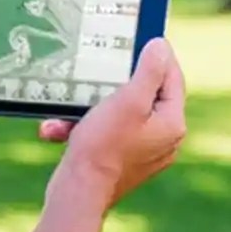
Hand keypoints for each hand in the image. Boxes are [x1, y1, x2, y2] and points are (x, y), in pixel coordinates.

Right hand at [43, 38, 186, 207]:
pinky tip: (58, 129)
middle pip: (144, 94)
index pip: (172, 78)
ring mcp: (142, 152)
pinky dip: (81, 127)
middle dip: (111, 84)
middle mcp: (162, 140)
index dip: (156, 56)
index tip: (140, 39)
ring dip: (88, 107)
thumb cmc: (103, 145)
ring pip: (117, 113)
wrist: (79, 192)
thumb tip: (162, 46)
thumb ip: (148, 72)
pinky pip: (103, 132)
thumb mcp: (128, 100)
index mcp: (172, 124)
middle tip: (96, 73)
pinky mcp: (120, 161)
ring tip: (68, 110)